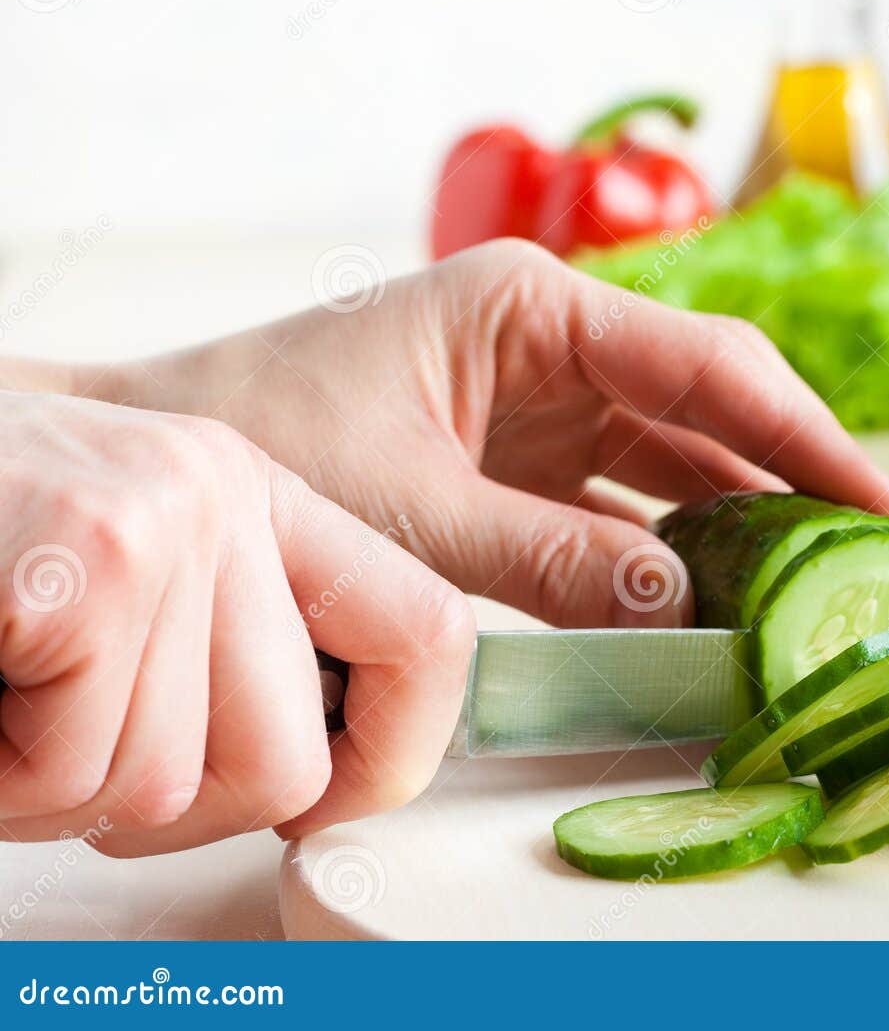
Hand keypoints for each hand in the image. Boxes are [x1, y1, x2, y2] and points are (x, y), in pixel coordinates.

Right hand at [0, 392, 472, 853]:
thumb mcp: (125, 572)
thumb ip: (224, 653)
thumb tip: (322, 781)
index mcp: (258, 499)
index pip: (429, 633)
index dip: (396, 755)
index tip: (324, 803)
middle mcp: (226, 493)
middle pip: (286, 759)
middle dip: (165, 810)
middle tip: (63, 758)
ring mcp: (158, 516)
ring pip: (164, 783)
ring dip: (52, 794)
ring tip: (2, 710)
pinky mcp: (83, 555)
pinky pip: (71, 764)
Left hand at [101, 241, 888, 627]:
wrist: (168, 454)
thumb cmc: (264, 442)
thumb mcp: (413, 509)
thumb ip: (552, 558)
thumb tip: (686, 602)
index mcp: (533, 306)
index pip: (709, 366)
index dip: (810, 438)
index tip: (883, 505)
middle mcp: (554, 340)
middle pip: (713, 405)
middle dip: (800, 475)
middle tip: (881, 552)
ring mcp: (543, 398)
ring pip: (680, 456)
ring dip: (747, 518)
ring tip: (824, 584)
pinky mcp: (524, 455)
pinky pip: (627, 499)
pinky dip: (675, 548)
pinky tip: (726, 594)